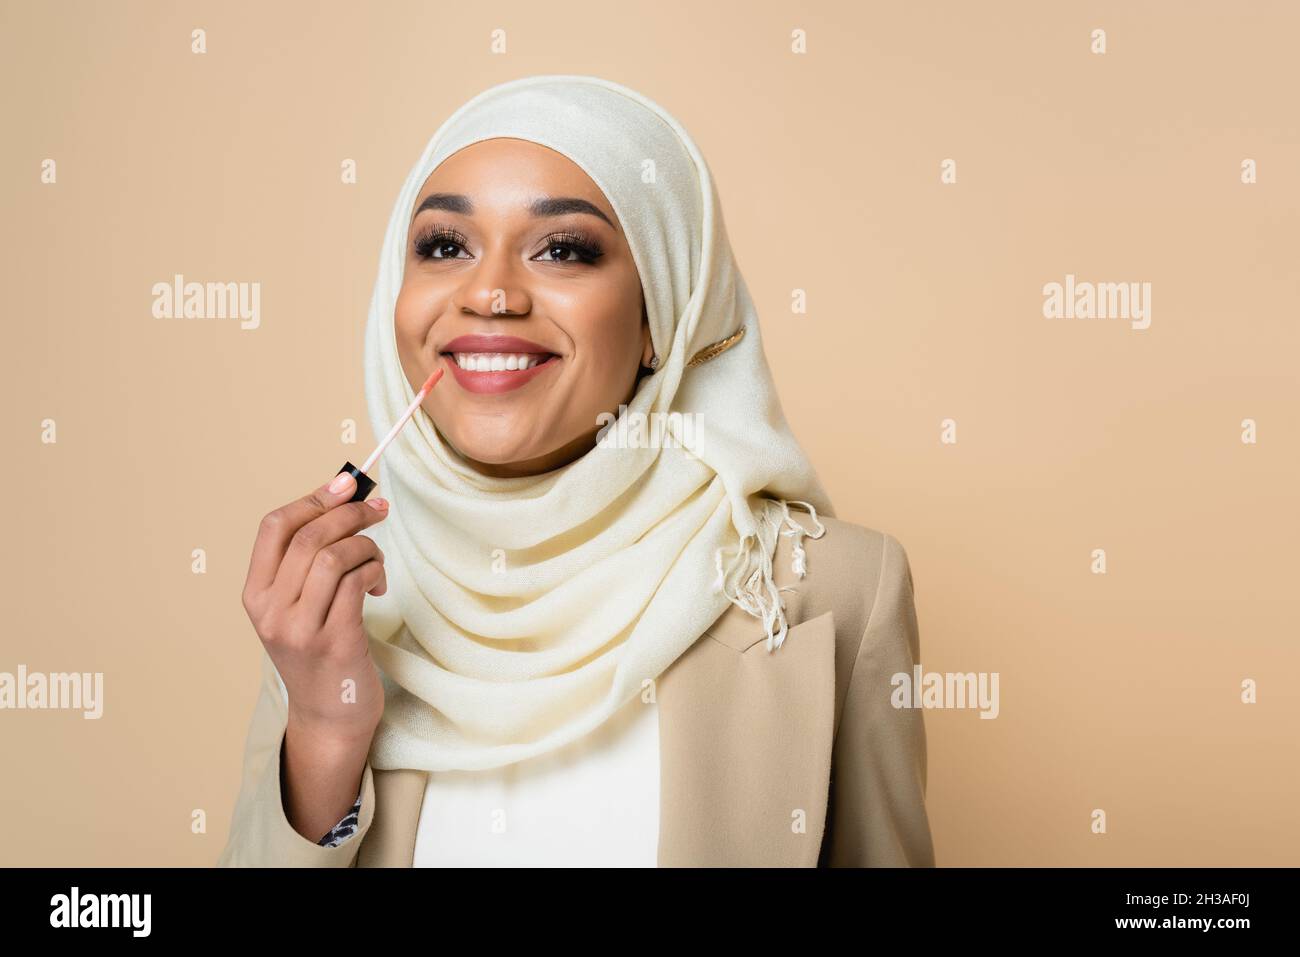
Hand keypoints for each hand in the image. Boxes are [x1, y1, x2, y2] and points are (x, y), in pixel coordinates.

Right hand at [241, 472, 388, 746]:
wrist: (330, 717)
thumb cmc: (320, 652)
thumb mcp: (298, 606)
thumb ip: (308, 561)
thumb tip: (343, 494)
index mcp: (255, 595)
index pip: (274, 526)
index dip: (313, 498)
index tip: (347, 484)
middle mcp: (270, 611)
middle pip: (309, 537)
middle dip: (350, 514)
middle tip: (379, 510)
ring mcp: (300, 629)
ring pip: (335, 557)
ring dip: (367, 546)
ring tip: (377, 560)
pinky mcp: (334, 643)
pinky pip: (357, 583)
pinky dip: (375, 571)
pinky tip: (378, 583)